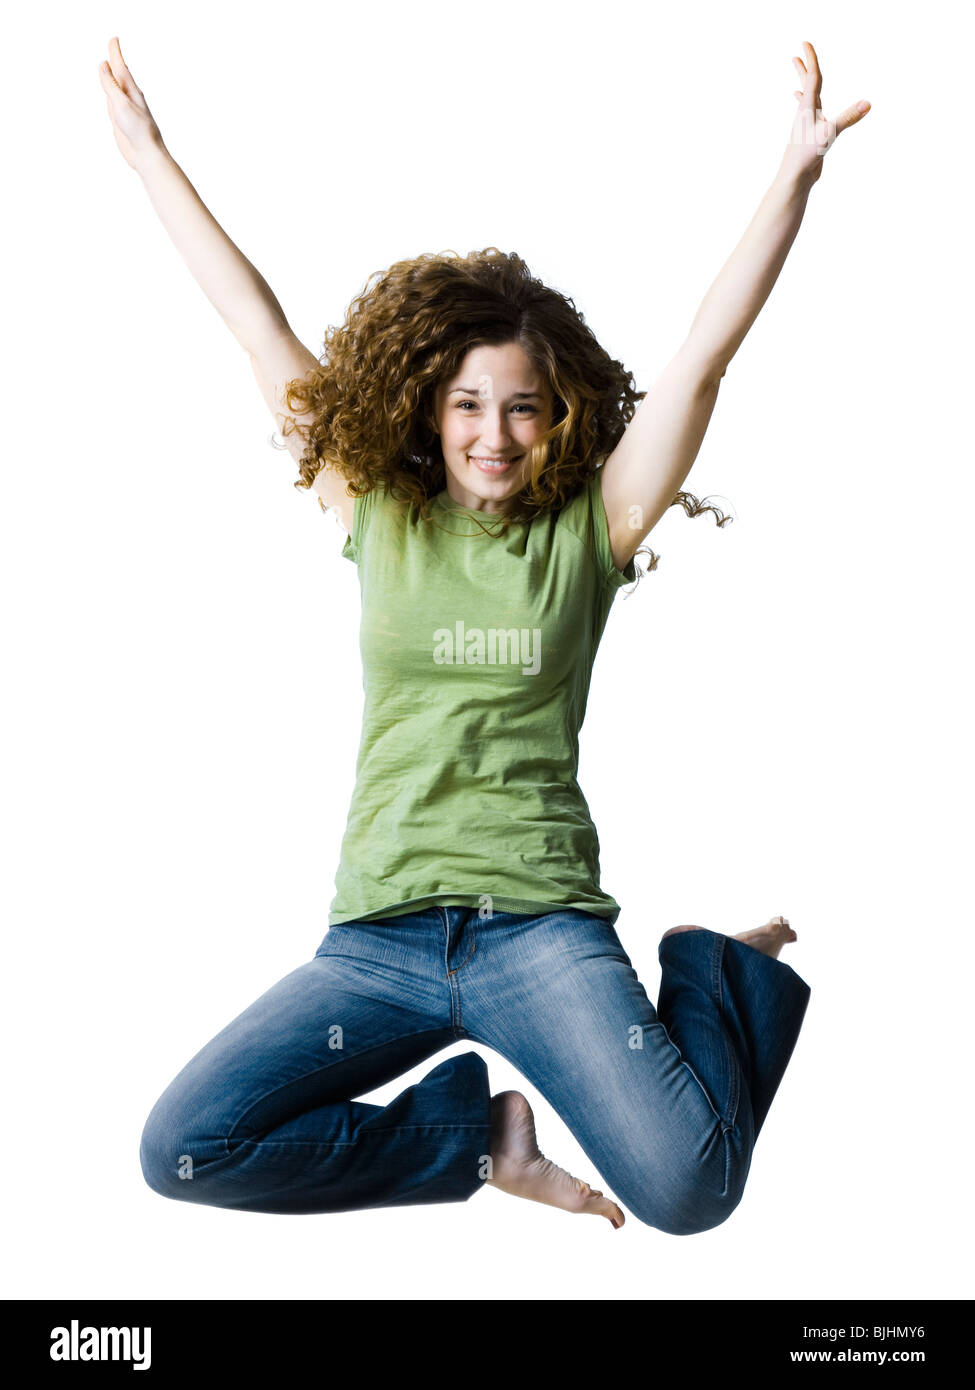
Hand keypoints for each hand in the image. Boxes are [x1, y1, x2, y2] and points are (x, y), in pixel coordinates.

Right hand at [97, 37, 164, 170]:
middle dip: (114, 59)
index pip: (121, 66)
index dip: (116, 52)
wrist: (145, 154)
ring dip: (111, 75)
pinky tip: (110, 92)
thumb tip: (103, 65)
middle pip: (118, 73)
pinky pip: (112, 101)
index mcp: (132, 90)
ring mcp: (124, 108)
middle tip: (112, 46)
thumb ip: (111, 85)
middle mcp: (128, 97)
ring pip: (115, 87)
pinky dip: (109, 92)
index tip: (114, 39)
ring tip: (108, 66)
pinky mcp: (121, 120)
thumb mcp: (121, 104)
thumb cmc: (138, 130)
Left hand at [780, 41, 869, 189]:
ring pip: (808, 97)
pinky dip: (810, 103)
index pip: (811, 77)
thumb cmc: (807, 155)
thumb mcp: (830, 134)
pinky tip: (808, 106)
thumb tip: (868, 103)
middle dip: (804, 67)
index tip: (805, 43)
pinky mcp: (811, 134)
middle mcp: (806, 112)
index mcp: (808, 107)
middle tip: (799, 53)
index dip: (810, 59)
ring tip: (802, 73)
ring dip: (805, 82)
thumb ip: (849, 117)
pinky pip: (812, 112)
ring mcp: (808, 123)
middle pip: (806, 84)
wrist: (796, 177)